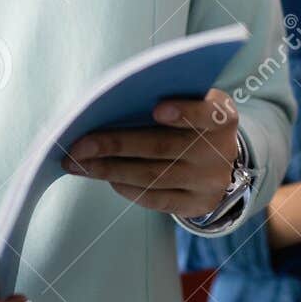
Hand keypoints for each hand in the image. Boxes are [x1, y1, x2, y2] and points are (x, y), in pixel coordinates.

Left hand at [63, 89, 240, 217]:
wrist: (220, 159)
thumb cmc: (192, 120)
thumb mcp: (193, 101)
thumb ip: (169, 97)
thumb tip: (112, 102)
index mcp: (221, 117)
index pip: (208, 114)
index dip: (184, 112)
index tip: (157, 110)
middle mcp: (219, 151)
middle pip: (162, 147)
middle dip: (114, 145)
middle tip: (79, 146)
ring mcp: (209, 182)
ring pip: (152, 176)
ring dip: (109, 170)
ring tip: (79, 164)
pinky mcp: (196, 204)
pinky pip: (156, 199)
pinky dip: (126, 188)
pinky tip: (105, 177)